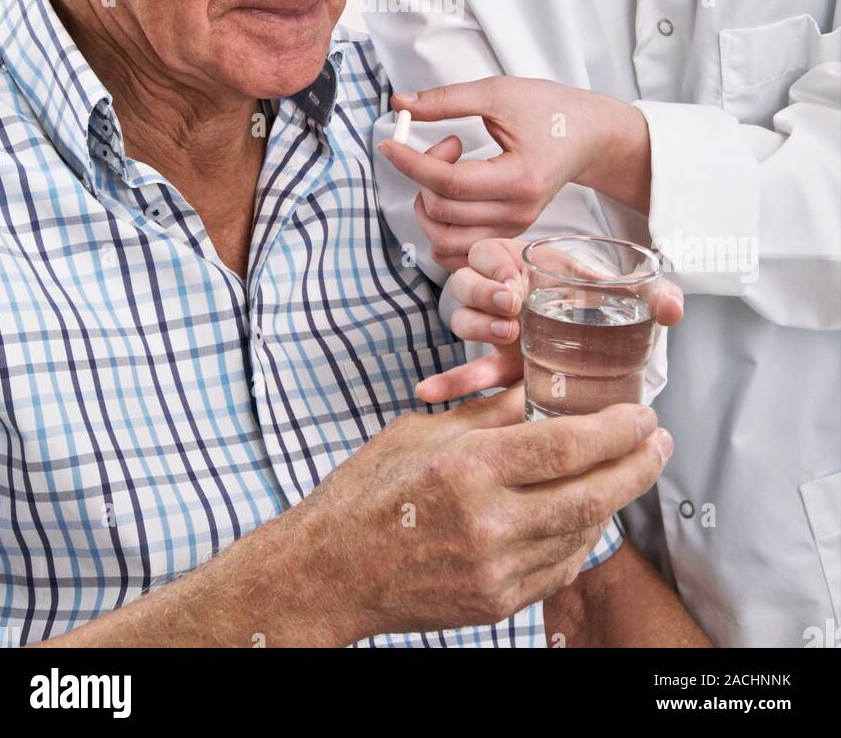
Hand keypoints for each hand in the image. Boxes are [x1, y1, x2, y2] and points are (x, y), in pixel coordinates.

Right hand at [303, 382, 672, 640]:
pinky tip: (588, 512)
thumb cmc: (369, 491)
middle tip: (660, 443)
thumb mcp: (425, 432)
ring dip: (613, 500)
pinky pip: (559, 567)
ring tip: (628, 471)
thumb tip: (541, 388)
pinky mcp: (496, 601)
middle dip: (636, 466)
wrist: (330, 570)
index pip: (566, 445)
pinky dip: (580, 536)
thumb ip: (490, 414)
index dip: (615, 429)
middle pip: (589, 493)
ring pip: (581, 532)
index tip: (642, 414)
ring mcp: (496, 570)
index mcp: (469, 468)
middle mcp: (489, 523)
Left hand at [377, 77, 651, 270]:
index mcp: (520, 178)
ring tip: (446, 169)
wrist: (590, 136)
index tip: (388, 143)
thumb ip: (447, 100)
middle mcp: (519, 212)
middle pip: (443, 212)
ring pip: (445, 239)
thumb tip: (399, 106)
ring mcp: (515, 228)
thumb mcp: (499, 93)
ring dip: (427, 203)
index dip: (411, 163)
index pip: (449, 183)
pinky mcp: (509, 233)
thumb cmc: (551, 110)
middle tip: (445, 143)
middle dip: (423, 175)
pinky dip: (440, 226)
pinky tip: (448, 193)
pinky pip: (460, 249)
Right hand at [416, 237, 683, 403]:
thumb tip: (672, 307)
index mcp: (525, 264)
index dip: (494, 264)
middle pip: (466, 283)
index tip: (515, 282)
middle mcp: (502, 293)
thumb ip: (654, 297)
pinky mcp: (496, 366)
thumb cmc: (610, 309)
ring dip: (476, 329)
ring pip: (462, 320)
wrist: (609, 344)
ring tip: (505, 340)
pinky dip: (446, 381)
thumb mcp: (631, 296)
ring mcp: (494, 329)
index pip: (489, 251)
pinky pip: (463, 370)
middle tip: (512, 310)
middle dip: (484, 295)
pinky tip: (429, 394)